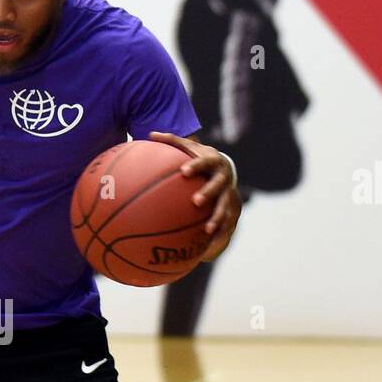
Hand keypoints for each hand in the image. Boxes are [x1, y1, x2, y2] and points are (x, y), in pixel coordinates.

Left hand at [149, 131, 240, 262]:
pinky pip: (226, 224)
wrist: (225, 167)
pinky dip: (219, 235)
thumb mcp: (188, 147)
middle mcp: (224, 178)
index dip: (195, 166)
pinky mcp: (232, 208)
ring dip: (217, 219)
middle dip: (209, 193)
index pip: (204, 162)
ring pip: (226, 208)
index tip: (183, 171)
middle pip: (219, 186)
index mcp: (213, 162)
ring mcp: (230, 194)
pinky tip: (208, 248)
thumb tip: (150, 133)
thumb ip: (171, 141)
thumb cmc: (199, 158)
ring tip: (207, 230)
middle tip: (196, 201)